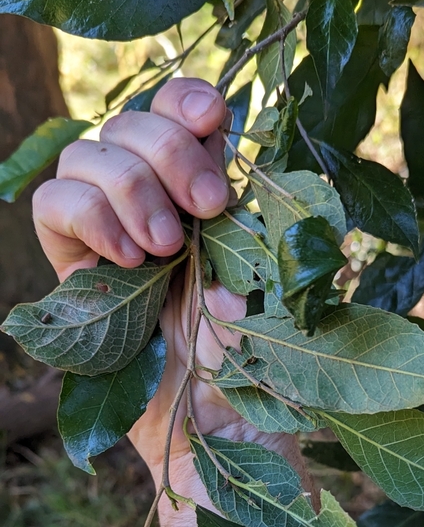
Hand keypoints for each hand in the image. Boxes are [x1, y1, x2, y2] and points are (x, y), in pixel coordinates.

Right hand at [33, 78, 262, 478]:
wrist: (213, 428)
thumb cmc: (252, 360)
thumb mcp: (267, 284)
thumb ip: (250, 226)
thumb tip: (228, 181)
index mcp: (204, 192)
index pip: (179, 111)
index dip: (187, 99)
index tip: (214, 121)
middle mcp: (154, 200)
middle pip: (131, 121)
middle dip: (168, 151)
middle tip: (205, 208)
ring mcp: (109, 230)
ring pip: (88, 153)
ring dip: (128, 187)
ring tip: (163, 250)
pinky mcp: (73, 266)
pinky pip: (52, 205)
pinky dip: (87, 216)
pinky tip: (127, 260)